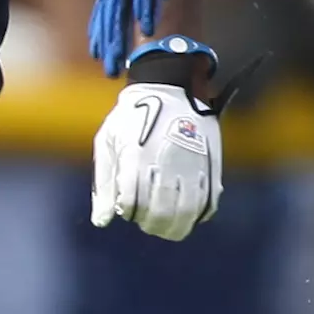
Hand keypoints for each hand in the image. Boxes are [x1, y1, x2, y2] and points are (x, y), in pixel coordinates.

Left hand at [91, 38, 221, 240]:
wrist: (169, 86)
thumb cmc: (132, 116)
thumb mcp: (108, 141)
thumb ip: (103, 183)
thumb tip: (102, 221)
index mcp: (136, 156)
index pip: (131, 204)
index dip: (127, 212)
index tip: (126, 207)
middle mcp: (165, 163)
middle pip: (159, 214)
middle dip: (150, 224)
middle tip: (146, 220)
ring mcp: (191, 165)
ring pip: (186, 214)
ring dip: (174, 227)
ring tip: (165, 223)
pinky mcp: (211, 165)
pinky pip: (209, 202)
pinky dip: (198, 215)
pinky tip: (187, 212)